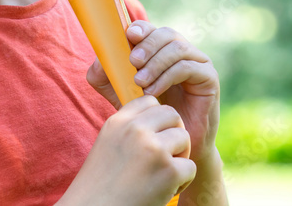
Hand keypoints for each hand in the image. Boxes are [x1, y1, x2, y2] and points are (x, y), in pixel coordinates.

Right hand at [58, 95, 194, 205]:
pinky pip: (190, 166)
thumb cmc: (101, 185)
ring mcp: (153, 148)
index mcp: (118, 122)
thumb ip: (128, 129)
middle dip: (173, 133)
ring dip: (180, 156)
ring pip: (184, 137)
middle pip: (172, 115)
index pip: (149, 101)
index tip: (154, 137)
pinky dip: (183, 181)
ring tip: (164, 175)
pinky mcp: (169, 171)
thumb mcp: (108, 145)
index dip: (157, 119)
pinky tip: (165, 191)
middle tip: (166, 155)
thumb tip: (155, 117)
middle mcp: (135, 130)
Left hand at [87, 21, 220, 163]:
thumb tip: (99, 58)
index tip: (129, 35)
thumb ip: (106, 76)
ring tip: (140, 82)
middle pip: (166, 33)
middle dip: (147, 45)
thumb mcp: (120, 94)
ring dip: (156, 62)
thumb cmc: (148, 117)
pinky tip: (153, 92)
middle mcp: (182, 52)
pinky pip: (188, 67)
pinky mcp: (209, 78)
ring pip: (177, 48)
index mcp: (161, 50)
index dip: (141, 28)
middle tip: (132, 62)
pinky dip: (167, 76)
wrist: (172, 147)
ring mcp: (198, 62)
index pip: (152, 29)